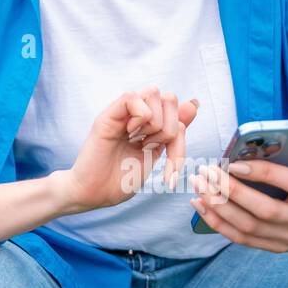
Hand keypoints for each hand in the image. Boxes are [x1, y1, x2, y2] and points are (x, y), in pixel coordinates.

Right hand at [54, 86, 199, 213]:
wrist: (93, 194)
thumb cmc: (120, 180)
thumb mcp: (157, 156)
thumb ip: (175, 132)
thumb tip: (194, 103)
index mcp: (151, 126)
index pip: (180, 112)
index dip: (181, 140)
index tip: (171, 171)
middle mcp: (137, 115)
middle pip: (170, 98)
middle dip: (170, 128)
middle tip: (152, 149)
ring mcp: (123, 113)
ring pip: (153, 93)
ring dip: (155, 122)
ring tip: (140, 142)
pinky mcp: (108, 115)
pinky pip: (132, 97)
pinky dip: (140, 116)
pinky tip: (130, 134)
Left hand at [190, 141, 287, 251]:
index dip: (264, 174)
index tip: (234, 163)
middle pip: (264, 210)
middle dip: (232, 191)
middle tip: (207, 171)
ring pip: (248, 227)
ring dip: (219, 206)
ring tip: (199, 184)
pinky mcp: (273, 247)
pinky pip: (240, 238)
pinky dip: (217, 222)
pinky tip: (199, 204)